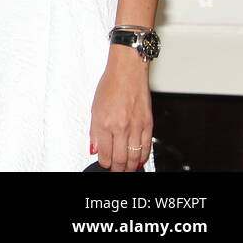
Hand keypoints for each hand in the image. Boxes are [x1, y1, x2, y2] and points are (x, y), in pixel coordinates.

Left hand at [89, 46, 152, 170]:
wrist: (128, 71)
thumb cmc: (110, 85)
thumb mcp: (94, 108)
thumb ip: (95, 131)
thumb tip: (95, 147)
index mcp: (104, 123)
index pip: (104, 153)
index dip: (104, 162)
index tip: (103, 164)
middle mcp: (121, 127)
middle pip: (120, 158)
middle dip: (117, 169)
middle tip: (115, 170)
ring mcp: (136, 126)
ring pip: (134, 156)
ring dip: (130, 166)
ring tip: (126, 169)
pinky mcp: (148, 124)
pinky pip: (147, 147)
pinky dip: (143, 156)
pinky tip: (139, 159)